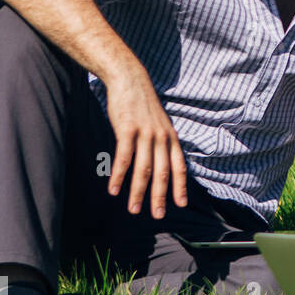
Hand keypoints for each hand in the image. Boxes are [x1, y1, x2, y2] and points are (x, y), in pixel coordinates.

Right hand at [103, 69, 188, 217]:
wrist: (130, 80)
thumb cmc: (142, 105)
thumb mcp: (159, 123)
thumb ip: (161, 142)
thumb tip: (161, 162)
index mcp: (171, 137)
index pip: (179, 166)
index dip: (180, 186)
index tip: (181, 204)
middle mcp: (162, 138)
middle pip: (162, 173)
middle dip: (160, 196)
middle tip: (157, 215)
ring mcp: (145, 134)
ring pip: (143, 169)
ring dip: (138, 192)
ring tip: (134, 210)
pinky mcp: (127, 130)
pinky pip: (124, 158)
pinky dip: (119, 176)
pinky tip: (113, 189)